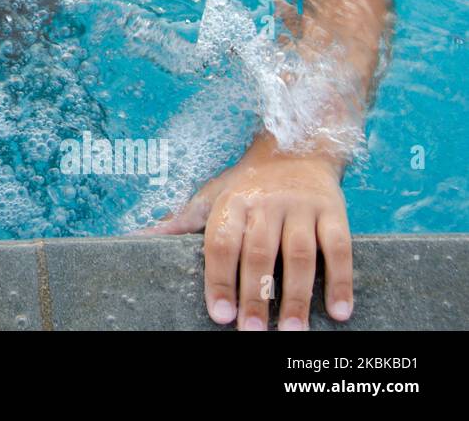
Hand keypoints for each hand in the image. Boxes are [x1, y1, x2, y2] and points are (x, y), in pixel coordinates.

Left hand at [142, 135, 353, 330]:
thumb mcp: (211, 197)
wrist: (296, 146)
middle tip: (252, 332)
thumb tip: (138, 237)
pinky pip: (340, 249)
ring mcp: (301, 207)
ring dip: (296, 297)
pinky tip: (339, 312)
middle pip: (259, 254)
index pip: (222, 244)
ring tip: (291, 331)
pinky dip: (341, 281)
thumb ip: (181, 222)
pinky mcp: (333, 211)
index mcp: (232, 203)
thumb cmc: (247, 184)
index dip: (219, 280)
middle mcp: (266, 203)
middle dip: (255, 296)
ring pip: (300, 255)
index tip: (220, 314)